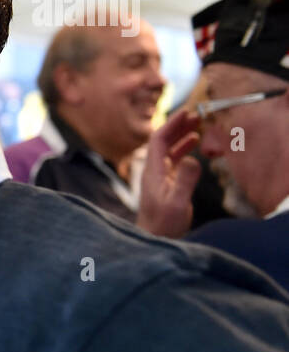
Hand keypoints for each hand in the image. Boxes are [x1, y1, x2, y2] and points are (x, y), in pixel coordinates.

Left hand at [136, 109, 201, 237]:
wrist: (154, 239)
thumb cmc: (164, 224)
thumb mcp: (178, 202)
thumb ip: (185, 181)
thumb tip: (193, 159)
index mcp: (153, 171)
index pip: (158, 140)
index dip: (171, 124)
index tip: (186, 112)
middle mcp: (153, 171)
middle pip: (162, 142)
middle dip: (178, 127)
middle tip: (196, 116)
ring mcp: (159, 177)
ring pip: (168, 151)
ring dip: (181, 138)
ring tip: (198, 128)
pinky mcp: (165, 185)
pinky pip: (174, 162)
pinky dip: (184, 152)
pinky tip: (194, 149)